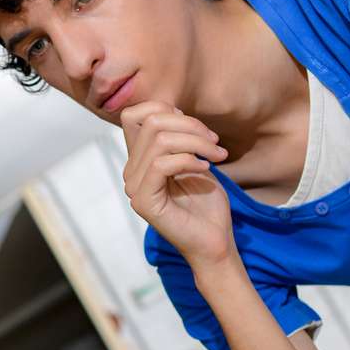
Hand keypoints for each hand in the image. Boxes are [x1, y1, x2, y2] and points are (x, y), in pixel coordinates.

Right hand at [120, 101, 235, 271]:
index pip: (134, 115)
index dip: (166, 109)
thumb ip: (178, 136)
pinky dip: (190, 161)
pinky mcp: (143, 202)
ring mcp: (134, 187)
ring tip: (217, 156)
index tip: (197, 129)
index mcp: (140, 160)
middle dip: (191, 125)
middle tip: (216, 144)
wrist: (214, 241)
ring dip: (197, 142)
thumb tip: (170, 108)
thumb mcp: (194, 159)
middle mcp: (131, 172)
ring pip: (160, 140)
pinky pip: (162, 164)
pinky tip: (206, 170)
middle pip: (152, 122)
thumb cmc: (207, 205)